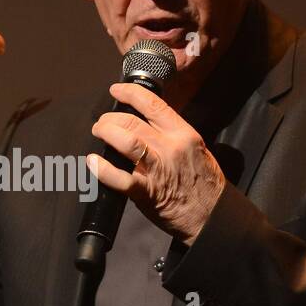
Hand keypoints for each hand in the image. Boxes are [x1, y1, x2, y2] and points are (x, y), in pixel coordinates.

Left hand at [87, 81, 225, 246]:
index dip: (130, 93)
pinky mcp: (147, 191)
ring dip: (107, 133)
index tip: (116, 90)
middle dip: (111, 118)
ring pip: (126, 141)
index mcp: (183, 133)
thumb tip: (147, 123)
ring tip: (99, 133)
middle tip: (103, 123)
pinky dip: (103, 169)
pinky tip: (93, 162)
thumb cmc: (204, 183)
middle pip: (132, 121)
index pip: (153, 104)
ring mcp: (158, 169)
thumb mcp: (195, 148)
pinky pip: (121, 178)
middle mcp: (170, 147)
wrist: (212, 214)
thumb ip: (172, 134)